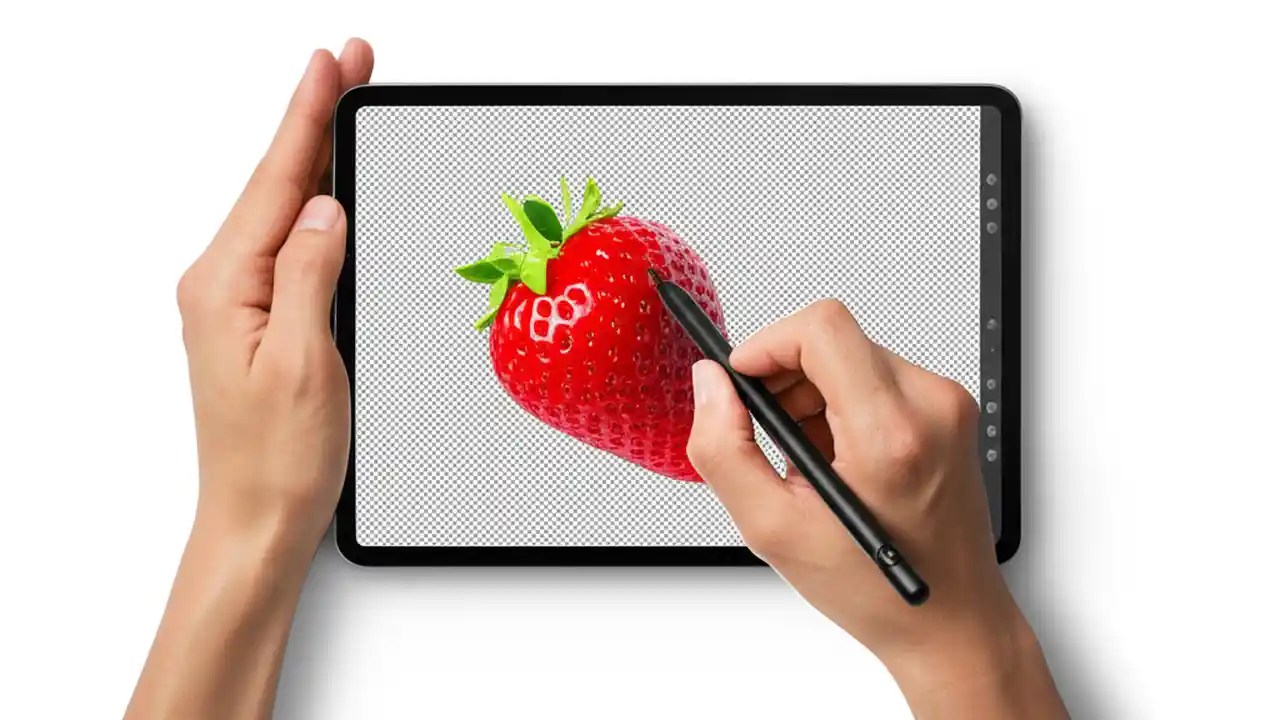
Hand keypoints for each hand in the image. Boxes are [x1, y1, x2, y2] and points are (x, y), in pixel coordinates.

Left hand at [127, 40, 374, 719]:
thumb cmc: (278, 457)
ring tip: (339, 103)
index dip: (308, 116)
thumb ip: (307, 272)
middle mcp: (220, 283)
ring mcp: (234, 299)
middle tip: (347, 63)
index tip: (332, 65)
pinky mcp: (254, 316)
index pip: (276, 181)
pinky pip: (282, 241)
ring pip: (278, 206)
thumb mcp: (304, 359)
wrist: (258, 518)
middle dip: (312, 118)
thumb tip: (321, 206)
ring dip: (312, 154)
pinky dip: (306, 200)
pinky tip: (322, 183)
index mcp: (226, 285)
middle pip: (274, 180)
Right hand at [687, 300, 1064, 716]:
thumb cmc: (878, 590)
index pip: (822, 329)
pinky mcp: (950, 412)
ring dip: (815, 399)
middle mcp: (929, 407)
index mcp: (889, 433)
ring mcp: (947, 406)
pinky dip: (845, 409)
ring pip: (853, 357)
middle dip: (787, 382)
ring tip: (811, 464)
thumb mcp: (773, 528)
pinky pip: (878, 379)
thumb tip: (710, 384)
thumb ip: (724, 448)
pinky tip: (840, 463)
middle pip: (834, 340)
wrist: (949, 622)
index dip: (768, 346)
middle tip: (775, 441)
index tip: (744, 381)